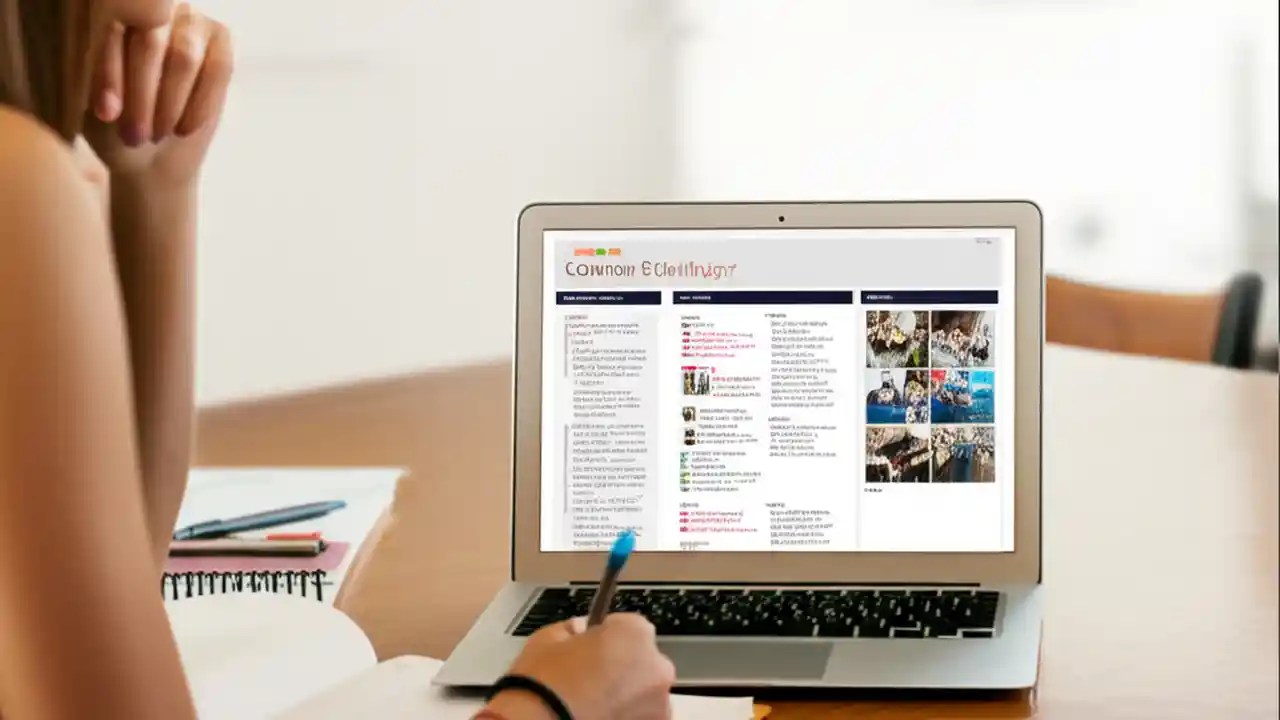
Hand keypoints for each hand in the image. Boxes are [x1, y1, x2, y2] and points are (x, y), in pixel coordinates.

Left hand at [83, 3, 232, 186]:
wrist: (149, 152)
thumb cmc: (112, 122)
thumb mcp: (93, 106)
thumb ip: (93, 85)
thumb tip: (104, 93)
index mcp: (106, 12)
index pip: (107, 32)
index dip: (109, 73)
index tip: (106, 114)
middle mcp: (150, 9)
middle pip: (149, 43)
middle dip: (142, 95)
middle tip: (134, 136)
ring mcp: (187, 20)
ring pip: (184, 57)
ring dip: (170, 103)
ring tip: (155, 135)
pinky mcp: (221, 40)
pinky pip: (218, 70)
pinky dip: (200, 105)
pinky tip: (183, 129)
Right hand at [486, 615, 675, 719]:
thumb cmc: (544, 684)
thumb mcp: (549, 638)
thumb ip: (574, 629)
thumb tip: (579, 631)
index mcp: (635, 633)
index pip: (628, 627)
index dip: (607, 637)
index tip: (593, 648)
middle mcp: (656, 666)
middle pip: (642, 660)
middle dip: (622, 667)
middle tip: (591, 679)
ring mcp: (659, 703)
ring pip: (645, 693)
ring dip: (627, 695)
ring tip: (594, 704)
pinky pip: (642, 716)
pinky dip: (627, 716)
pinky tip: (600, 716)